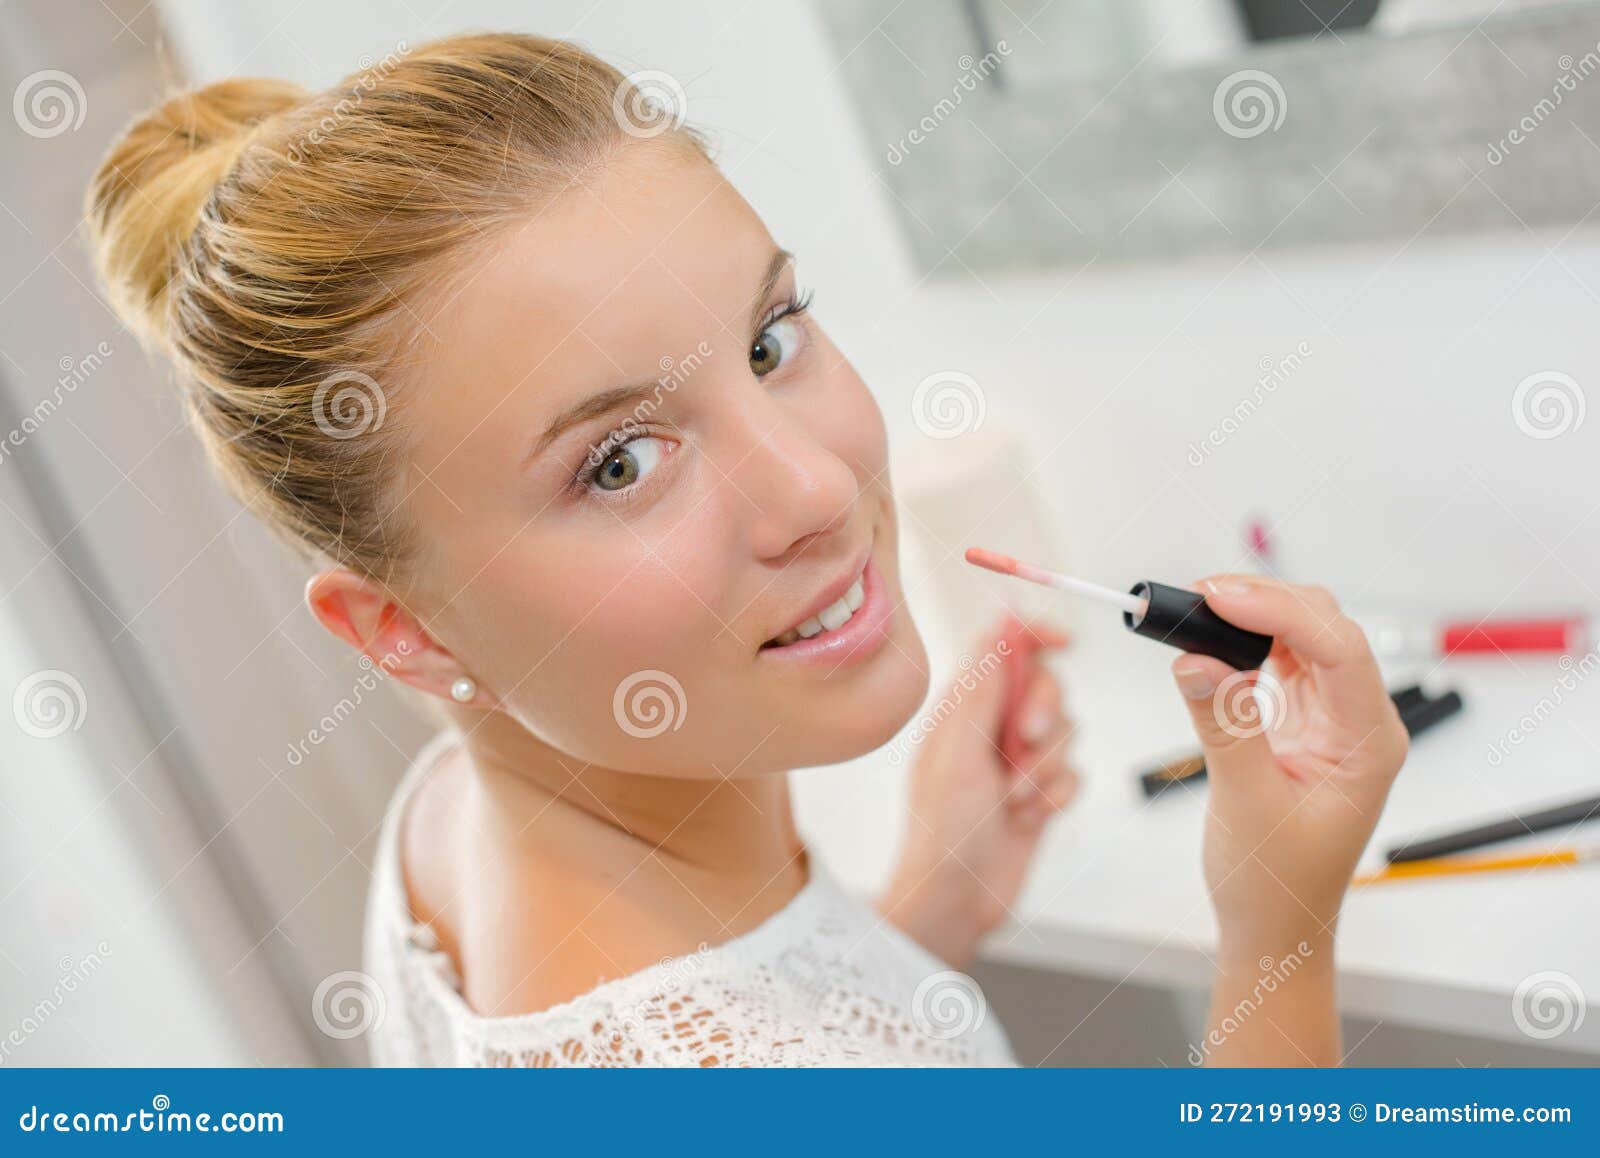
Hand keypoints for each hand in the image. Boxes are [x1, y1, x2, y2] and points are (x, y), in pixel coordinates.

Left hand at [879, 614, 1077, 966]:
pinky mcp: (1040, 794)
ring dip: (1046, 767)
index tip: (1064, 640)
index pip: (1003, 649)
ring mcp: (1018, 762)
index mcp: (961, 708)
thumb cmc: (941, 829)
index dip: (1035, 635)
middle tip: (1026, 740)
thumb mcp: (958, 751)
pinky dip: (1056, 796)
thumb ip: (983, 689)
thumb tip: (999, 629)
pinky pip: (1074, 775)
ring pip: (1067, 731)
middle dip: (1046, 713)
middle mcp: (991, 728)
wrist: (955, 899)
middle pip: (1046, 686)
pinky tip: (1028, 818)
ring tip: (1013, 798)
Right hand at [1171, 575, 1407, 964]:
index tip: (1219, 597)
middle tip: (1197, 595)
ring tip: (1196, 609)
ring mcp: (1330, 719)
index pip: (1338, 650)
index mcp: (1369, 744)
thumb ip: (1223, 725)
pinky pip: (1278, 660)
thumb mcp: (1246, 803)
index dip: (1280, 611)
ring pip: (1302, 636)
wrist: (1273, 928)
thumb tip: (1193, 659)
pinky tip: (1212, 636)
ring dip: (1252, 614)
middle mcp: (1358, 723)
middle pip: (1325, 628)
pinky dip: (1243, 640)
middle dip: (1264, 600)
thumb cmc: (1276, 885)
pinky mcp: (1299, 722)